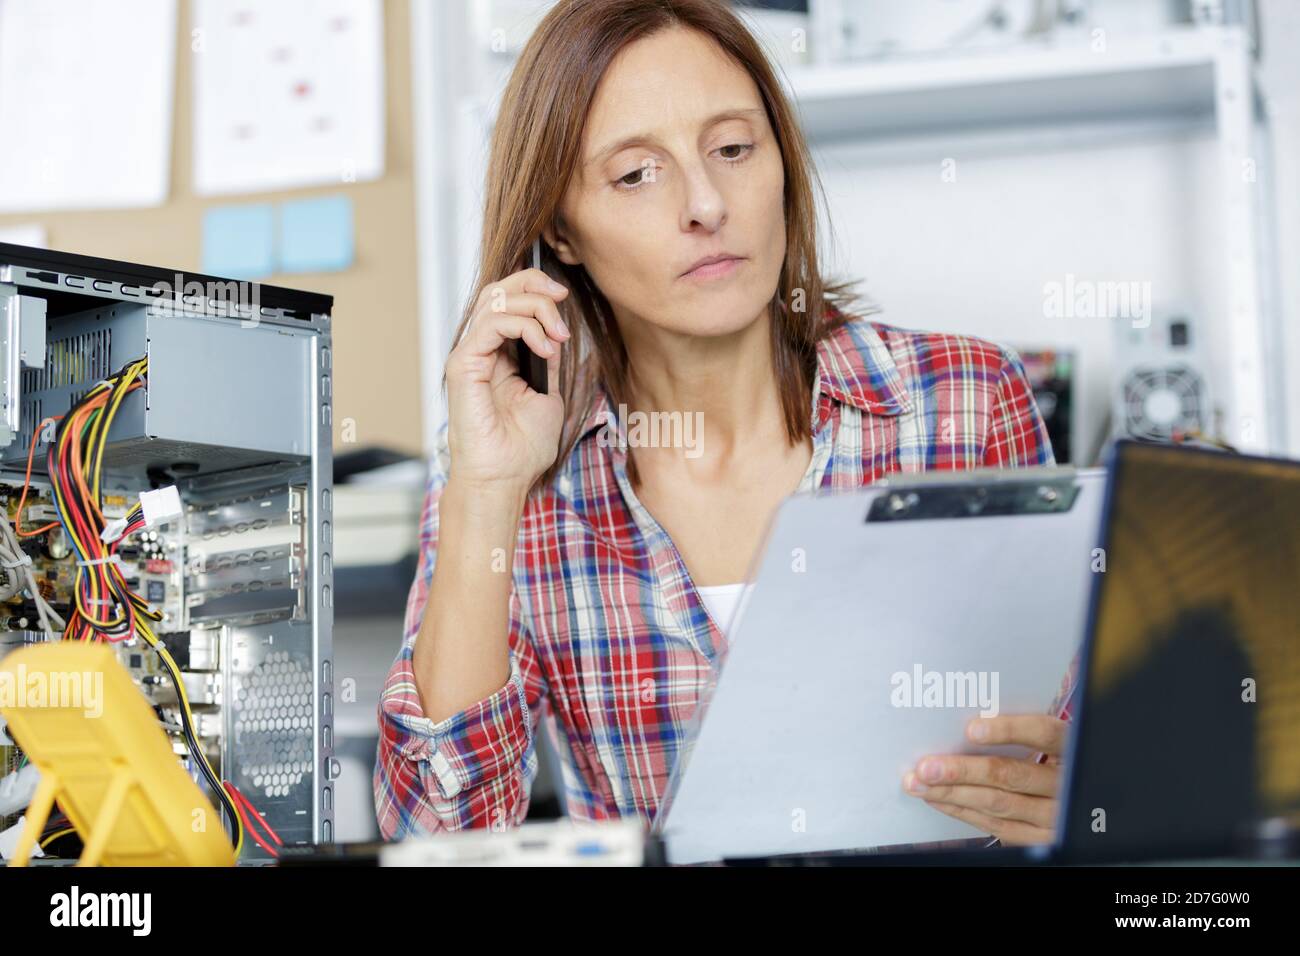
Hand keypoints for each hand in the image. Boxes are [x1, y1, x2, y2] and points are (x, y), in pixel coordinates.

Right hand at [443, 268, 570, 494]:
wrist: (505, 478)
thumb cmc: (522, 448)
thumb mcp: (548, 393)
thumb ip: (548, 361)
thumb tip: (555, 331)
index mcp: (497, 356)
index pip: (508, 302)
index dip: (535, 290)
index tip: (564, 298)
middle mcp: (480, 351)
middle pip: (497, 291)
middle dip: (533, 284)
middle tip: (561, 297)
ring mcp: (470, 355)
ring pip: (496, 301)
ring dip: (535, 308)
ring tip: (557, 335)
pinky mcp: (463, 364)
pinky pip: (491, 324)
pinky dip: (524, 327)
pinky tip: (544, 348)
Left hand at [901, 714, 1067, 845]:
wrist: (1082, 802)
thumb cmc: (1055, 762)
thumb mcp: (1053, 743)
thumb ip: (1021, 733)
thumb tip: (966, 723)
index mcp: (1072, 748)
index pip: (1044, 734)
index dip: (1009, 730)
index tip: (972, 729)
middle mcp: (1065, 785)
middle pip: (1012, 775)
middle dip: (962, 770)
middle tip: (927, 766)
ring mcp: (1054, 816)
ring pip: (999, 804)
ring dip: (952, 793)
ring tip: (921, 783)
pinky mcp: (1040, 839)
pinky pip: (997, 826)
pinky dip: (962, 811)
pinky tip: (939, 799)